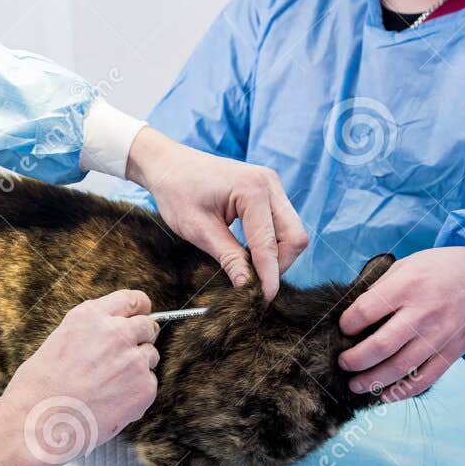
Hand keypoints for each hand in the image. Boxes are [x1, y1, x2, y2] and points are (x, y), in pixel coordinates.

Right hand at [0, 290, 158, 465]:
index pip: (132, 300)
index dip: (139, 310)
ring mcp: (133, 359)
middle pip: (147, 326)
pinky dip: (135, 395)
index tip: (141, 315)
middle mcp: (116, 332)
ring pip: (150, 357)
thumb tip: (109, 337)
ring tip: (107, 388)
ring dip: (136, 369)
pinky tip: (110, 405)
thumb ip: (90, 334)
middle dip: (140, 340)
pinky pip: (149, 385)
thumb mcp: (59, 342)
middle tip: (123, 360)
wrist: (38, 422)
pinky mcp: (144, 387)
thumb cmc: (38, 388)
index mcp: (91, 316)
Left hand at [125, 127, 306, 300]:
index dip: (268, 277)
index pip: (270, 244)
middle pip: (295, 238)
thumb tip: (248, 287)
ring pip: (292, 232)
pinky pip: (282, 224)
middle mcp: (269, 183)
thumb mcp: (198, 230)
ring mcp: (272, 185)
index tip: (262, 300)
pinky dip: (270, 242)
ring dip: (275, 254)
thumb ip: (228, 258)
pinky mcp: (269, 191)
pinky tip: (249, 252)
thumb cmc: (177, 191)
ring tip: (247, 266)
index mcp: (252, 189)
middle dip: (279, 265)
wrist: (169, 164)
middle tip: (253, 283)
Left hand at [337, 246, 464, 401]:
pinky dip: (401, 392)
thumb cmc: (441, 269)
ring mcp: (439, 335)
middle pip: (379, 346)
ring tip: (356, 385)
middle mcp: (423, 312)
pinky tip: (385, 394)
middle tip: (343, 363)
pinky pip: (424, 380)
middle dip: (354, 360)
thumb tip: (353, 316)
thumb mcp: (408, 265)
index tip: (344, 329)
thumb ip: (381, 289)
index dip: (347, 325)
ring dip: (372, 381)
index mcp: (408, 286)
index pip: (365, 311)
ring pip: (399, 369)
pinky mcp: (452, 352)